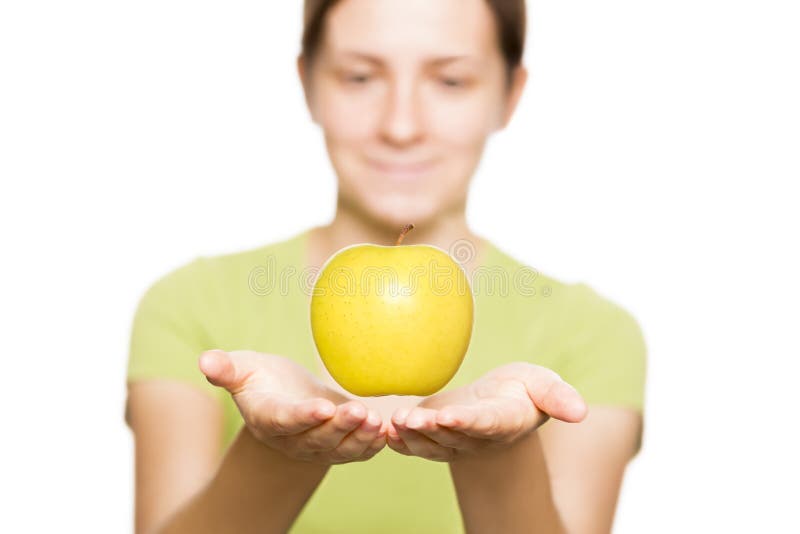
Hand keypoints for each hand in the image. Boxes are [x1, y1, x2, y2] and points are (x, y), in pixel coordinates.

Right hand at [198, 349, 386, 464]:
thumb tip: (204, 361)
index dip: (303, 417)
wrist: (283, 397)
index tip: (322, 408)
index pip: (286, 420)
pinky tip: (387, 431)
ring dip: (360, 437)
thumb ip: (225, 368)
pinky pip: (356, 451)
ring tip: (378, 422)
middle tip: (361, 412)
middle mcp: (294, 438)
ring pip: (341, 447)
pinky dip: (372, 444)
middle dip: (340, 426)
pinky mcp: (340, 446)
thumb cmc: (260, 378)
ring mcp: (318, 446)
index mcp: (269, 417)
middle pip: (318, 437)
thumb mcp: (242, 368)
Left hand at [387, 362, 586, 461]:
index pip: (487, 423)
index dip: (468, 422)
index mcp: (505, 421)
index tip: (451, 416)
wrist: (502, 404)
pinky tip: (386, 433)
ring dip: (411, 435)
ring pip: (431, 443)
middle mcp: (478, 437)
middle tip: (410, 419)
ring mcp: (455, 442)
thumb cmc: (523, 390)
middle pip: (453, 436)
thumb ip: (558, 396)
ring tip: (394, 422)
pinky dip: (400, 442)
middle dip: (430, 429)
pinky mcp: (435, 439)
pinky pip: (417, 446)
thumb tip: (581, 412)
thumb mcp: (544, 385)